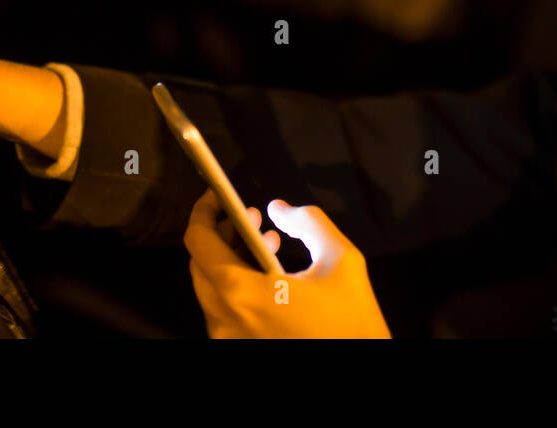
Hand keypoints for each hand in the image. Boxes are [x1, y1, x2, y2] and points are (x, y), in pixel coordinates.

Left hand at [184, 189, 391, 338]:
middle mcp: (224, 320)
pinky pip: (223, 311)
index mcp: (242, 294)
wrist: (358, 361)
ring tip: (268, 245)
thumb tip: (278, 210)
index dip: (204, 211)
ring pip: (211, 288)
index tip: (217, 195)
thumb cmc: (350, 318)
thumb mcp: (340, 258)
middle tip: (253, 219)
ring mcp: (228, 338)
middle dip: (222, 234)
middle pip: (200, 264)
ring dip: (230, 260)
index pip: (199, 242)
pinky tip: (268, 278)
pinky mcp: (237, 348)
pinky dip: (236, 286)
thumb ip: (308, 222)